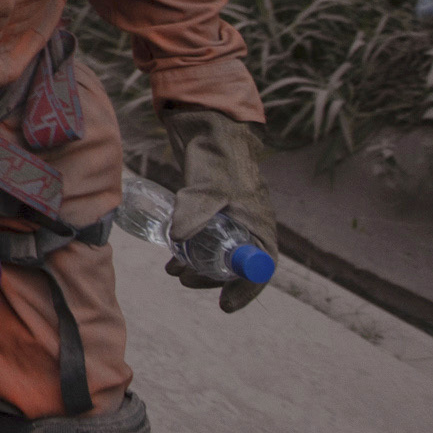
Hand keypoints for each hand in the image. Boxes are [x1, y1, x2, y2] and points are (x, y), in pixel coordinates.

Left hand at [158, 105, 278, 312]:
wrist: (207, 128)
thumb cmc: (217, 157)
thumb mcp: (207, 187)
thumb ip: (194, 211)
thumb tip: (178, 240)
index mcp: (258, 222)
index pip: (261, 266)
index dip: (246, 288)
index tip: (225, 305)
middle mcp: (249, 222)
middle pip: (236, 264)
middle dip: (211, 278)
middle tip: (184, 282)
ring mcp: (231, 216)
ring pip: (219, 252)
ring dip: (198, 265)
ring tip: (173, 272)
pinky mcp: (214, 208)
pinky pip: (207, 238)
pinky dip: (192, 249)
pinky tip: (172, 253)